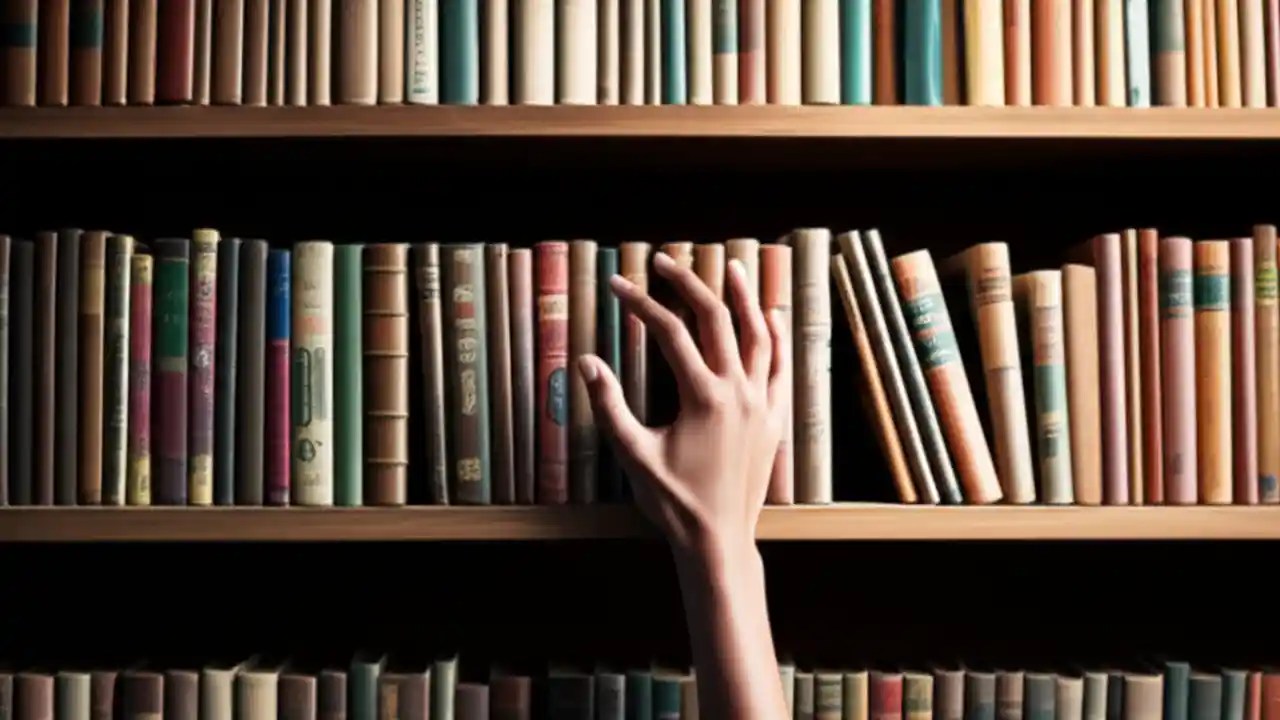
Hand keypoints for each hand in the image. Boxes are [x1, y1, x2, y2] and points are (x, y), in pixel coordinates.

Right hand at [577, 251, 789, 557]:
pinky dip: (776, 336)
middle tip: (665, 262)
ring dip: (743, 298)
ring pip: (758, 335)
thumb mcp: (633, 456)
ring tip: (733, 268)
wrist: (718, 541)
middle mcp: (738, 392)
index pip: (670, 332)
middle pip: (716, 319)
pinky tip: (769, 316)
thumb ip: (609, 406)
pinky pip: (780, 366)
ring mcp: (762, 403)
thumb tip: (584, 362)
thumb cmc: (673, 503)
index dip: (641, 303)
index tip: (618, 286)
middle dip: (688, 284)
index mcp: (703, 398)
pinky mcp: (774, 418)